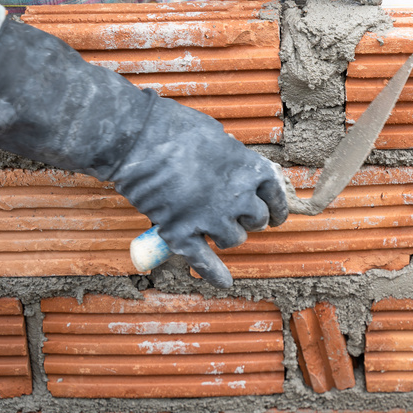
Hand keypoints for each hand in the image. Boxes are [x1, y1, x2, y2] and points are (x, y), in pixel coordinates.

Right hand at [0, 19, 285, 287]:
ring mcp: (210, 217)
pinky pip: (202, 261)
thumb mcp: (217, 138)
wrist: (137, 138)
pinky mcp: (181, 233)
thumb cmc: (175, 128)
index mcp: (250, 169)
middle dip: (248, 219)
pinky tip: (225, 283)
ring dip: (227, 236)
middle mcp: (237, 197)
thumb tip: (237, 173)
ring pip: (233, 240)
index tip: (274, 215)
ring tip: (215, 229)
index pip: (275, 196)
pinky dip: (214, 274)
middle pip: (255, 220)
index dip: (276, 208)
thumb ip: (232, 161)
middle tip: (236, 215)